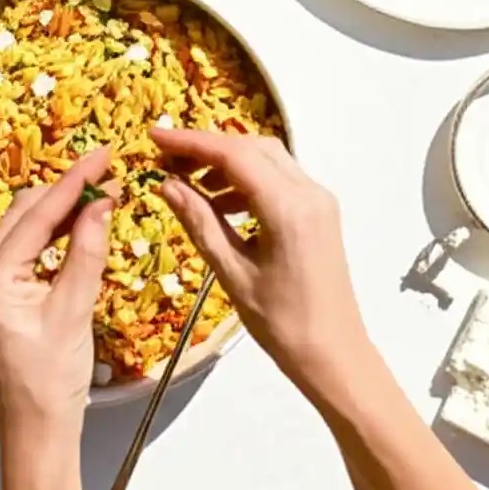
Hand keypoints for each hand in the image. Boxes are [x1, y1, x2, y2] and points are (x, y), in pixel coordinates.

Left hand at [0, 148, 114, 489]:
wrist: (34, 430)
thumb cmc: (51, 382)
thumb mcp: (75, 311)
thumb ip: (86, 253)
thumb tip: (100, 204)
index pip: (36, 215)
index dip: (73, 182)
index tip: (101, 156)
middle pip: (22, 214)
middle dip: (64, 191)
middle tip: (106, 174)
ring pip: (19, 229)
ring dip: (56, 211)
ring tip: (97, 196)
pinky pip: (18, 250)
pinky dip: (46, 235)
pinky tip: (73, 228)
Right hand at [151, 129, 368, 384]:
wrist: (334, 354)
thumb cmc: (282, 323)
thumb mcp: (233, 273)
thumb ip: (200, 223)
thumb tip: (167, 185)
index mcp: (288, 208)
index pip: (234, 155)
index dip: (190, 142)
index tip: (154, 135)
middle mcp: (309, 193)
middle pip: (252, 147)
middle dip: (207, 147)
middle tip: (167, 158)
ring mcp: (318, 201)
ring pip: (267, 160)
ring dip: (227, 163)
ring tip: (187, 184)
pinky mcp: (319, 213)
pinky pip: (279, 180)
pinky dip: (246, 181)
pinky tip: (220, 204)